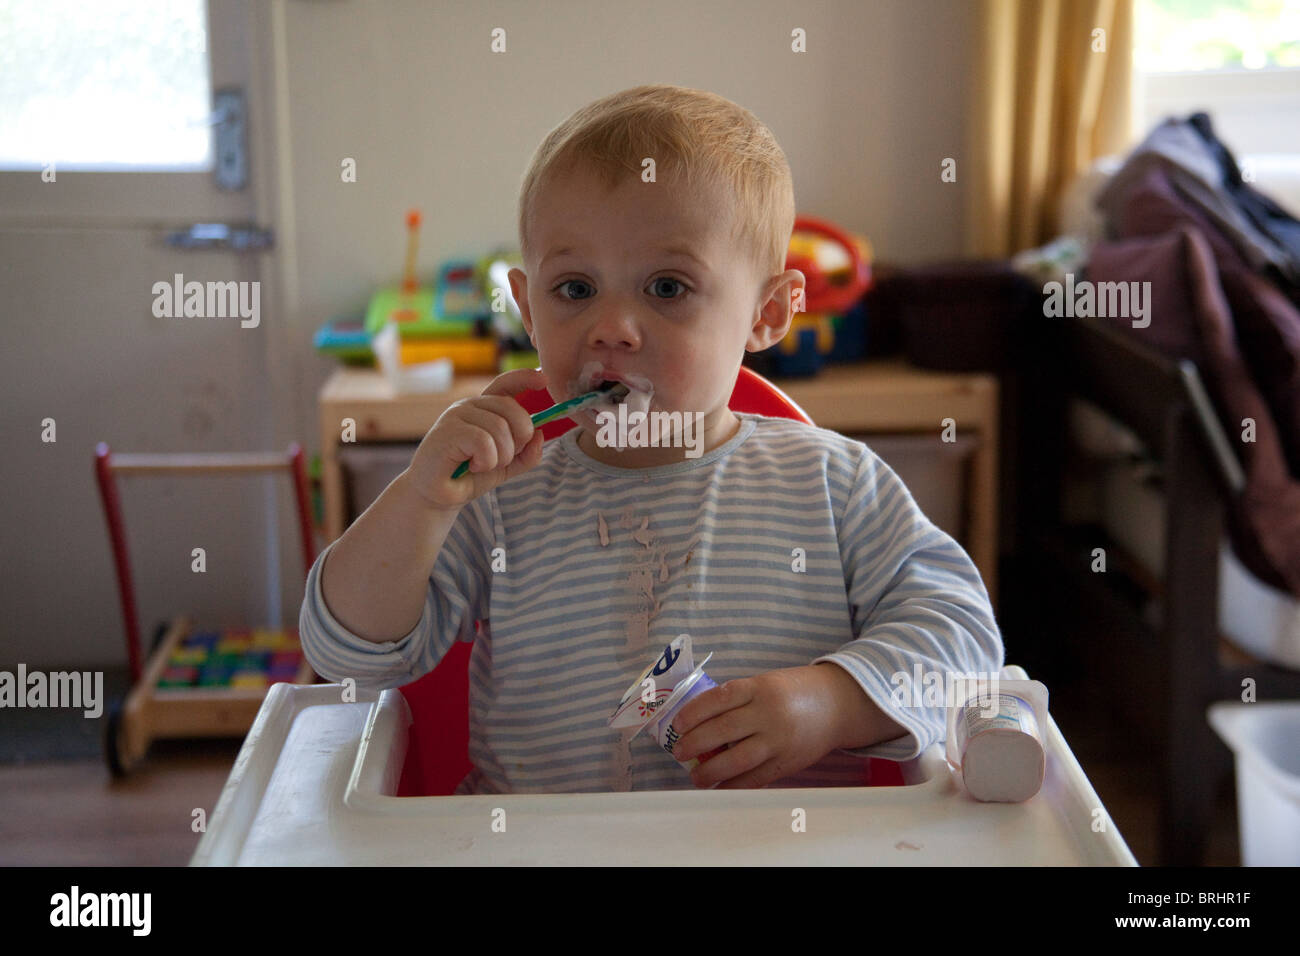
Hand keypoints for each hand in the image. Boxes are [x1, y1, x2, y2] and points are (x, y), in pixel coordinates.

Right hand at [403, 367, 549, 510]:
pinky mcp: (448, 430)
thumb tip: (540, 434)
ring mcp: (456, 415)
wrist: (437, 496)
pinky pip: (484, 441)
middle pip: (512, 409)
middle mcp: (469, 406)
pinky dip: (486, 461)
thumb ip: (527, 453)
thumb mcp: (506, 466)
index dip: (525, 378)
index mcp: (484, 409)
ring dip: (501, 456)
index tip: (543, 380)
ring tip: (483, 466)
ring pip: (500, 428)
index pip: (505, 384)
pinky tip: (472, 466)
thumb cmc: (468, 477)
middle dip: (519, 439)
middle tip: (503, 459)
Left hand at [668, 665, 850, 788]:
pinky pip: (756, 778)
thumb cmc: (791, 693)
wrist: (835, 706)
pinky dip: (733, 786)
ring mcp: (779, 739)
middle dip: (695, 743)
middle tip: (678, 752)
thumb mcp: (765, 684)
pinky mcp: (787, 762)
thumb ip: (738, 701)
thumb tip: (698, 724)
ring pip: (738, 759)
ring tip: (696, 777)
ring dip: (711, 771)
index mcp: (759, 688)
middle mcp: (768, 713)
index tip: (677, 723)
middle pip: (723, 730)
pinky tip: (718, 789)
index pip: (719, 698)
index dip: (694, 712)